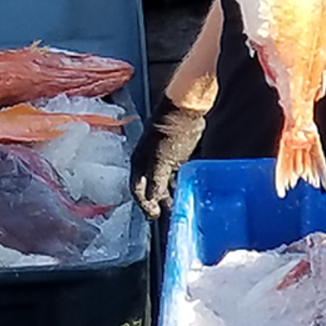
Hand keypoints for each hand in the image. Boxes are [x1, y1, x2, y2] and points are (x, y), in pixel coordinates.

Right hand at [130, 96, 206, 218]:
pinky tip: (187, 188)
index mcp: (140, 163)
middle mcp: (149, 161)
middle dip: (159, 201)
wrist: (185, 110)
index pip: (137, 190)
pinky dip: (180, 183)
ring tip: (180, 204)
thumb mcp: (162, 162)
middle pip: (151, 187)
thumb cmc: (170, 132)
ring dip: (171, 193)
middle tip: (169, 213)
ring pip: (164, 181)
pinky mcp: (176, 153)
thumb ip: (156, 183)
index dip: (145, 205)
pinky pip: (175, 173)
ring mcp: (163, 157)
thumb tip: (152, 202)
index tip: (154, 216)